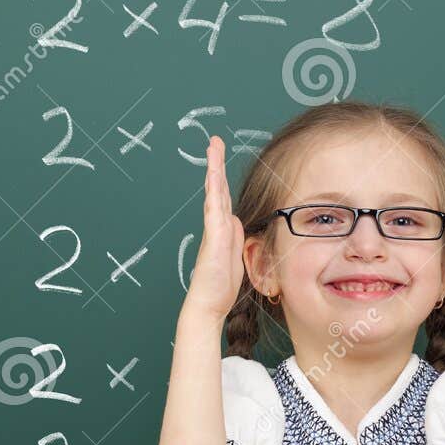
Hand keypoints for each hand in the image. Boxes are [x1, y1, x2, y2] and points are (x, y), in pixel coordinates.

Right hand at [180, 135, 247, 324]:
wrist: (208, 304)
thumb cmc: (220, 285)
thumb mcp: (236, 255)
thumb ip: (236, 236)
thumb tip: (236, 220)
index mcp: (224, 227)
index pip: (224, 195)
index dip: (223, 174)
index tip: (220, 154)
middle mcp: (217, 225)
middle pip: (218, 187)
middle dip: (216, 163)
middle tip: (215, 141)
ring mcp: (214, 230)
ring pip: (215, 194)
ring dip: (214, 170)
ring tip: (213, 148)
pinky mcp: (213, 240)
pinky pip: (214, 211)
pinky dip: (214, 194)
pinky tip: (213, 179)